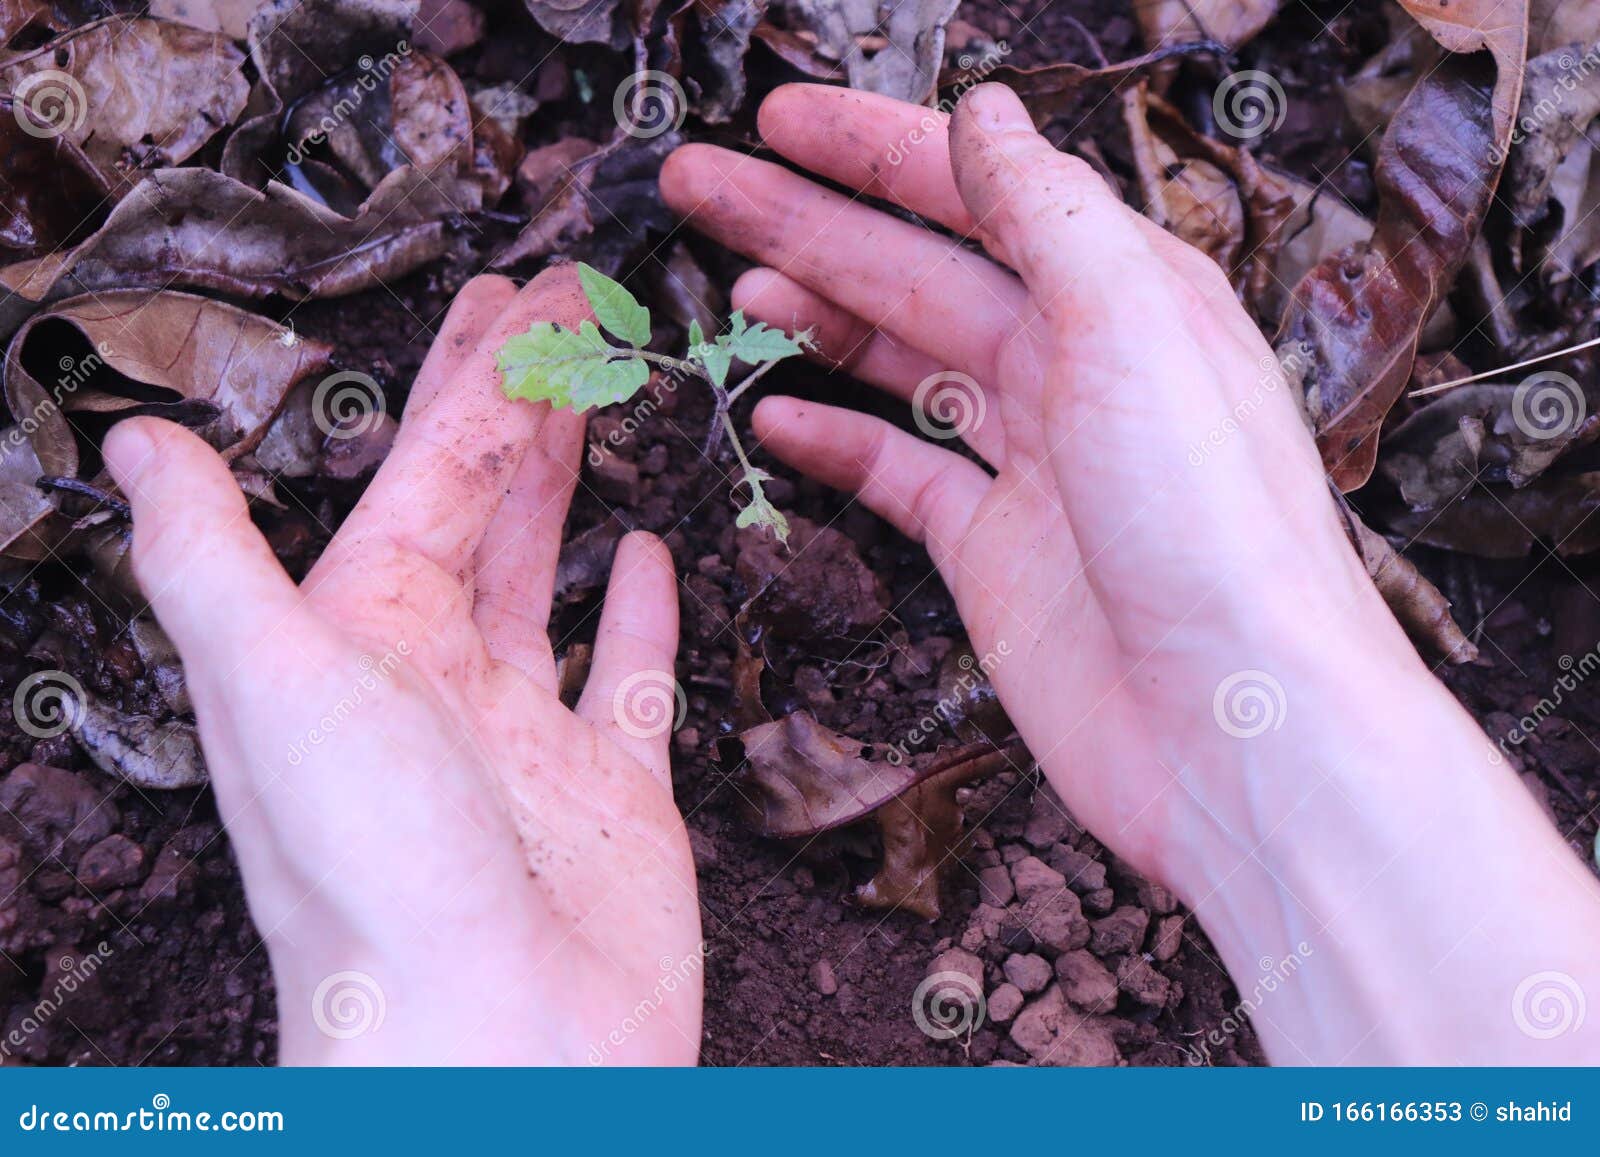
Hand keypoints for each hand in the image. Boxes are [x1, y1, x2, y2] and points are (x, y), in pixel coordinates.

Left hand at [102, 268, 701, 1064]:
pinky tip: (651, 555)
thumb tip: (131, 448)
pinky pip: (632, 684)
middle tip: (568, 309)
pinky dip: (643, 618)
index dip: (481, 378)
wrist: (497, 1054)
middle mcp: (442, 680)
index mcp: (364, 641)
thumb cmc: (378, 884)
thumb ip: (209, 560)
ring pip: (550, 577)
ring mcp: (532, 736)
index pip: (429, 476)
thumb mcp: (273, 692)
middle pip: (487, 508)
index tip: (529, 296)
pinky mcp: (615, 796)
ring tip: (597, 397)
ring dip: (569, 485)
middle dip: (524, 402)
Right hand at [663, 84, 1599, 1062]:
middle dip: (807, 220)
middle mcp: (1078, 370)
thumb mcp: (1135, 329)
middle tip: (700, 183)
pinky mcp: (996, 555)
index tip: (780, 118)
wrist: (1233, 727)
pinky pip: (901, 475)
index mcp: (1125, 296)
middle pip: (917, 269)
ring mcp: (1033, 465)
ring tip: (733, 284)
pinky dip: (837, 442)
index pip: (979, 190)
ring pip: (903, 363)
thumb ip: (1050, 213)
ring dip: (817, 317)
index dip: (874, 148)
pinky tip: (777, 416)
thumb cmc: (1213, 528)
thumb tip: (985, 109)